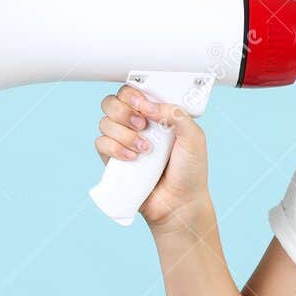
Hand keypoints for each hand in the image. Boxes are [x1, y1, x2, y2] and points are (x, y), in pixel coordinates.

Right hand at [95, 84, 210, 227]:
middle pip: (112, 101)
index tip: (144, 105)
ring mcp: (123, 142)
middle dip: (124, 111)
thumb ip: (177, 114)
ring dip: (123, 133)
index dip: (133, 93)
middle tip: (143, 125)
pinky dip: (115, 149)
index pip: (133, 91)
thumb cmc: (190, 172)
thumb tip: (150, 106)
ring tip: (144, 149)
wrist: (179, 204)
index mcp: (156, 115)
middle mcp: (137, 125)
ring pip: (105, 122)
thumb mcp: (194, 138)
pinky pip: (101, 143)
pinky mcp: (114, 160)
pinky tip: (132, 158)